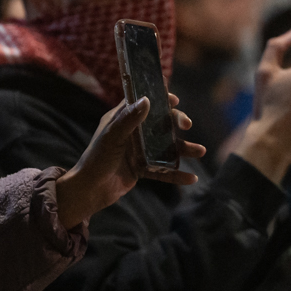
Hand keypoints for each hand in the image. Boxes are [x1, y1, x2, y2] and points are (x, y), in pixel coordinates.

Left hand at [56, 94, 206, 228]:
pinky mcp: (142, 169)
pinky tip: (191, 178)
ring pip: (166, 147)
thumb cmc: (96, 160)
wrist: (90, 191)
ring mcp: (139, 151)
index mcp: (121, 120)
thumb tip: (147, 100)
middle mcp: (132, 133)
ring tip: (200, 151)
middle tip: (187, 125)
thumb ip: (128, 119)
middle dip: (176, 122)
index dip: (159, 99)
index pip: (142, 103)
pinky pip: (163, 170)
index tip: (175, 99)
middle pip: (159, 123)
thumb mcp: (112, 137)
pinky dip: (176, 174)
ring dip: (184, 148)